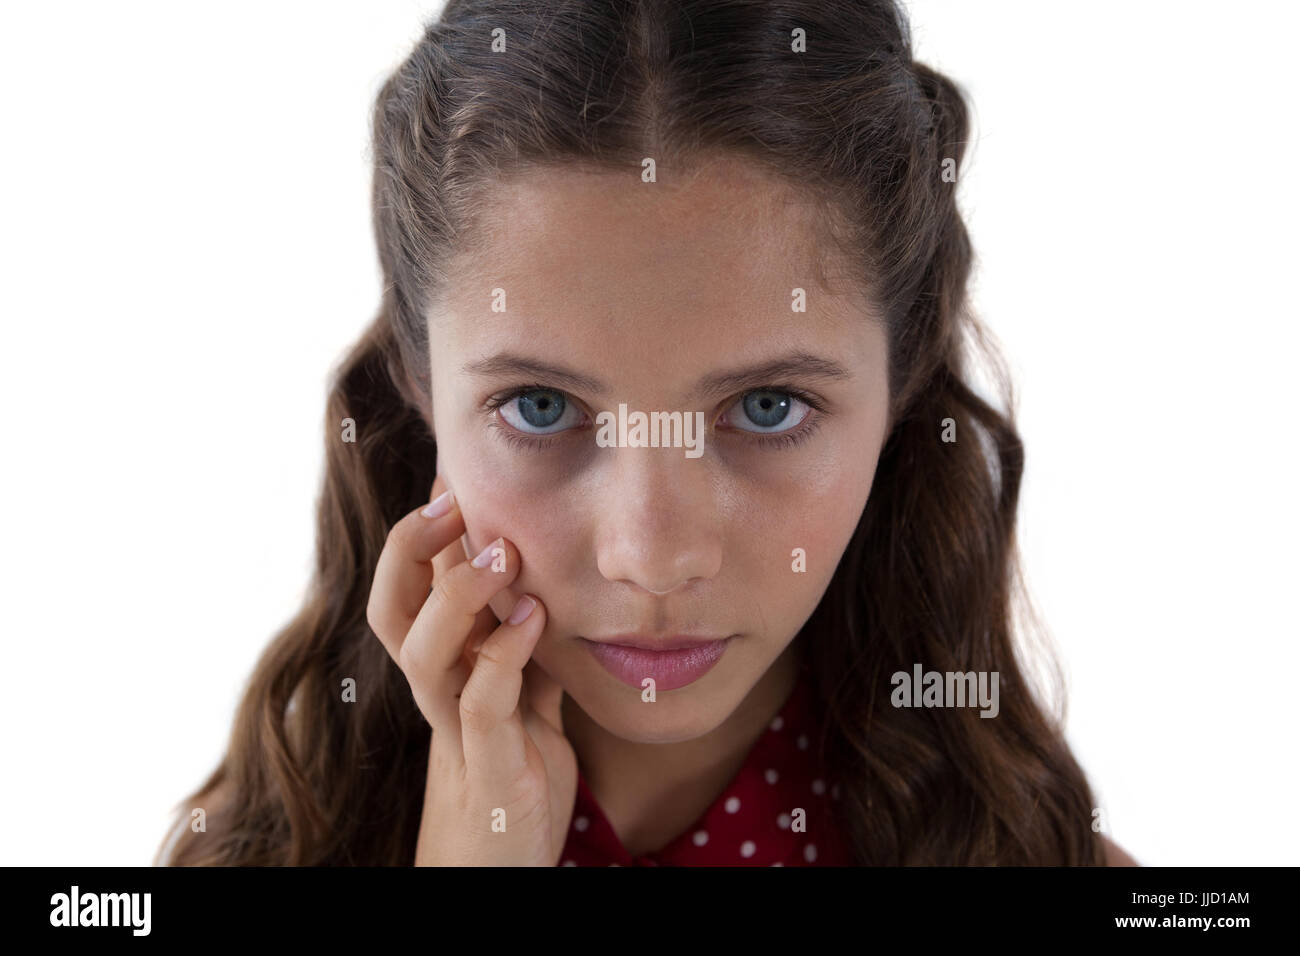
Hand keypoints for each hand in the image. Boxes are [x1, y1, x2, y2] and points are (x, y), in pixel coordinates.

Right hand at [366, 473, 577, 864]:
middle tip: (452, 496)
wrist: (499, 874)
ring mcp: (454, 735)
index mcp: (441, 673)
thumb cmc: (511, 780)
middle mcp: (434, 696)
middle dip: (411, 548)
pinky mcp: (489, 772)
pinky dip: (502, 657)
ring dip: (457, 595)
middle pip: (391, 611)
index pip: (409, 591)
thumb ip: (527, 649)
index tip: (450, 476)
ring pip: (422, 653)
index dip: (420, 535)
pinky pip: (480, 707)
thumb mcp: (523, 701)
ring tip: (501, 551)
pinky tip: (536, 619)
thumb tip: (548, 588)